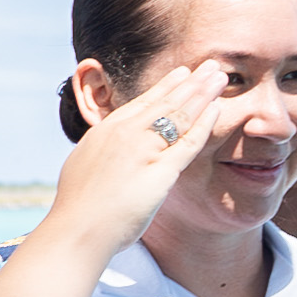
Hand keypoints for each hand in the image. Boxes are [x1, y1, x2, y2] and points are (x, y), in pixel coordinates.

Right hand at [49, 59, 233, 251]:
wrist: (77, 230)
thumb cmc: (78, 208)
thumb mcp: (84, 167)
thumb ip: (102, 154)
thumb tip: (104, 153)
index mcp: (106, 131)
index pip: (143, 102)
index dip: (166, 86)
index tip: (182, 73)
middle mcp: (125, 133)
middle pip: (165, 101)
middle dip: (191, 82)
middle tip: (211, 65)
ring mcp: (143, 150)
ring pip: (179, 113)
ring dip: (202, 93)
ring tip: (220, 77)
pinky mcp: (160, 171)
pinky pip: (188, 141)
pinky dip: (204, 123)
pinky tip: (217, 108)